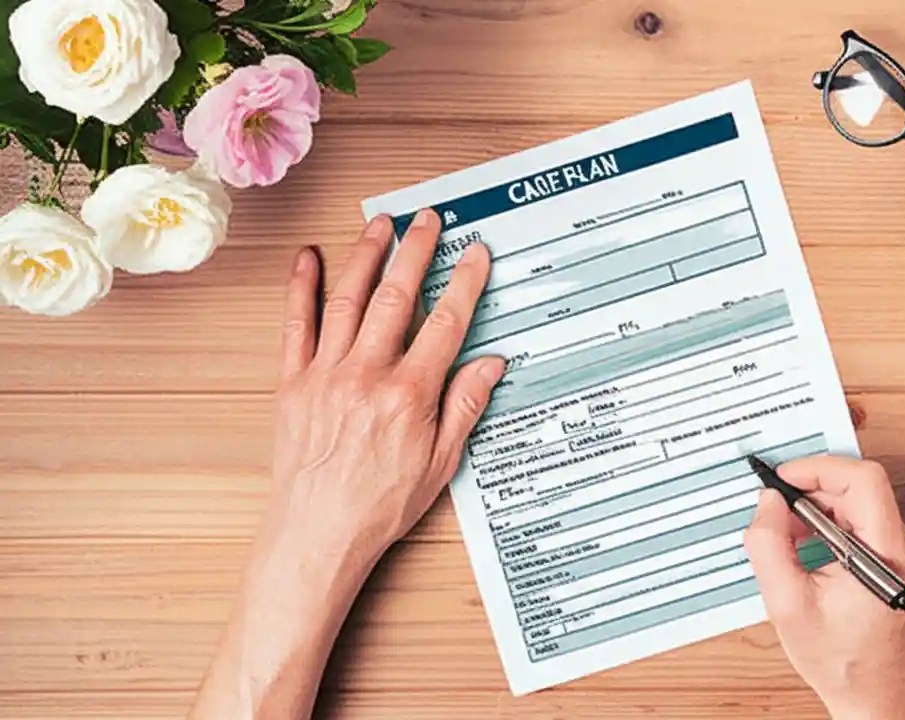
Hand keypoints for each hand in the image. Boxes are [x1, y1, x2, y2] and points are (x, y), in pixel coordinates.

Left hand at [191, 210, 501, 718]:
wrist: (317, 535)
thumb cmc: (378, 505)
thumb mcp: (441, 463)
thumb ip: (464, 406)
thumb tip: (491, 364)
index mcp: (409, 395)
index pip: (446, 323)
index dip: (464, 283)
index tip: (475, 254)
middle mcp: (366, 376)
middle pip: (396, 298)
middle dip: (416, 252)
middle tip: (429, 221)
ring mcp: (326, 374)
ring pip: (348, 299)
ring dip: (366, 256)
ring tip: (380, 225)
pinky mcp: (293, 382)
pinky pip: (296, 325)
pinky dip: (301, 287)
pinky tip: (308, 258)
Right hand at [744, 456, 904, 719]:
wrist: (878, 699)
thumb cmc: (842, 664)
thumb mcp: (787, 605)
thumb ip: (769, 546)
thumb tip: (768, 504)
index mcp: (889, 557)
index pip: (864, 480)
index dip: (819, 469)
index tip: (785, 478)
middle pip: (862, 488)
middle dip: (814, 490)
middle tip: (779, 508)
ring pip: (863, 504)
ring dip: (822, 508)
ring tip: (791, 533)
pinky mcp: (904, 563)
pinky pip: (867, 523)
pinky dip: (834, 525)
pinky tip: (810, 547)